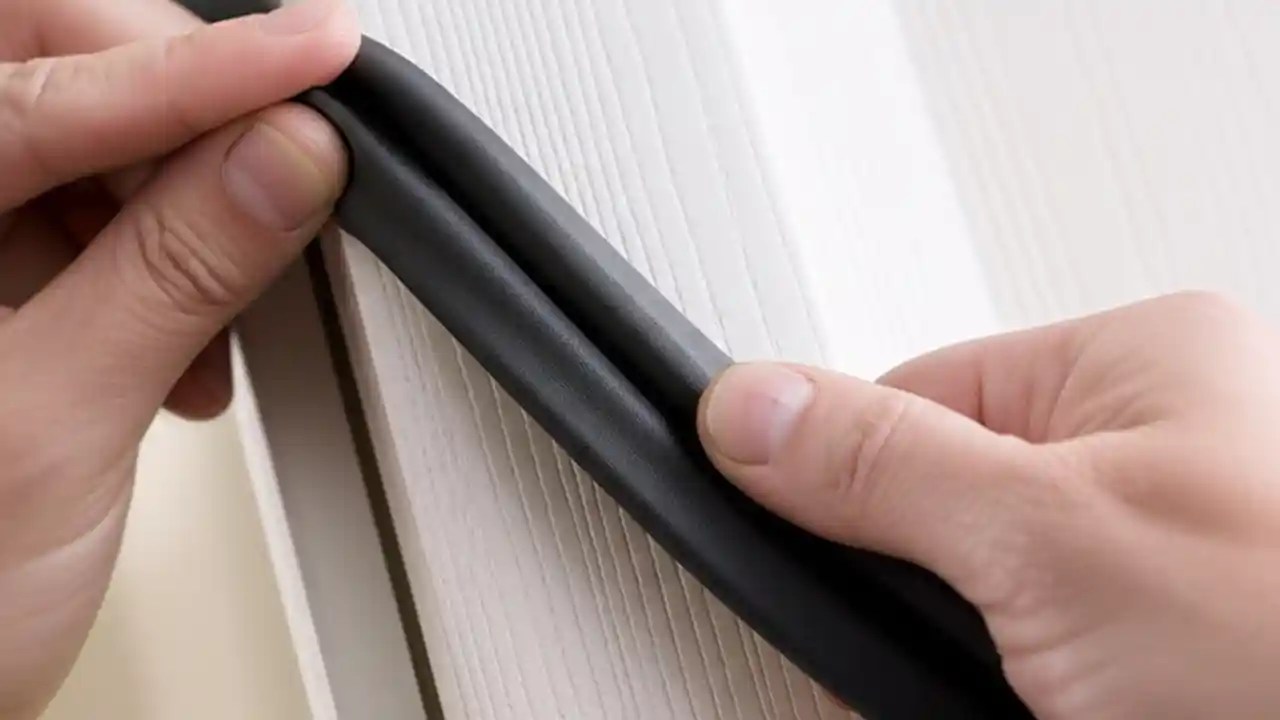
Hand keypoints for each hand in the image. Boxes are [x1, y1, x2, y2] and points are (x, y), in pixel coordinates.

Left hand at [0, 0, 357, 715]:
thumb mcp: (52, 435)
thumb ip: (173, 277)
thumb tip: (283, 162)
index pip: (47, 92)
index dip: (206, 70)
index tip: (313, 56)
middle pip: (47, 72)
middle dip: (178, 107)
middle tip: (275, 149)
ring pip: (80, 139)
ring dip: (184, 197)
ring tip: (224, 296)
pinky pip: (84, 216)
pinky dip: (165, 254)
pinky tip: (190, 332)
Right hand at [699, 292, 1279, 719]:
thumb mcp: (1055, 540)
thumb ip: (884, 465)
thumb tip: (748, 406)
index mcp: (1138, 367)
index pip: (916, 392)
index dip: (851, 480)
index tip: (804, 540)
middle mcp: (1152, 454)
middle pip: (939, 509)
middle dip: (919, 600)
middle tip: (972, 660)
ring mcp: (1155, 561)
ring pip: (973, 605)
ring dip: (959, 667)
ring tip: (1021, 699)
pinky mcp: (1149, 651)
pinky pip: (1018, 658)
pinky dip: (992, 696)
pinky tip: (1030, 707)